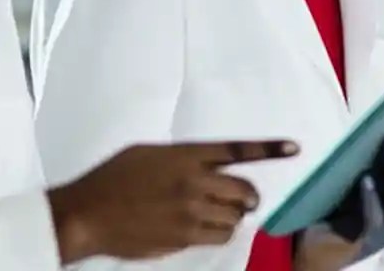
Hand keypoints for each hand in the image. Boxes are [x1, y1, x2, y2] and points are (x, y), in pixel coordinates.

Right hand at [47, 139, 298, 262]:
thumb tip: (205, 168)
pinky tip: (203, 228)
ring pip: (235, 217)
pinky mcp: (185, 237)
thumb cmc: (111, 180)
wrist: (88, 215)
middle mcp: (192, 182)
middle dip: (248, 196)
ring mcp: (190, 212)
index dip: (269, 148)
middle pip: (245, 190)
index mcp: (183, 155)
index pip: (235, 150)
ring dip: (232, 216)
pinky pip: (220, 236)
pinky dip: (219, 232)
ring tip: (213, 214)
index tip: (295, 146)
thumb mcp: (145, 154)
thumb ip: (180, 158)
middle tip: (242, 199)